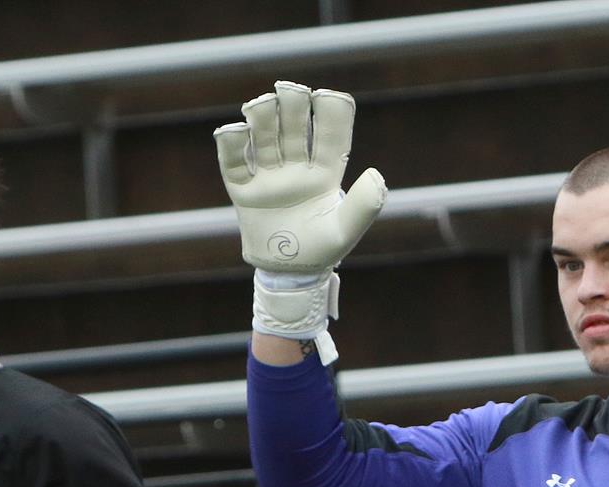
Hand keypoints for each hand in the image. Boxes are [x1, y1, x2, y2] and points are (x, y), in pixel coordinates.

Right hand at [215, 81, 386, 338]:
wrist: (288, 273)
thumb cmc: (321, 249)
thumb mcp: (345, 230)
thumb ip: (364, 206)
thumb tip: (376, 175)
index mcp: (327, 171)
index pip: (331, 132)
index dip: (330, 110)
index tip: (327, 97)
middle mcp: (297, 164)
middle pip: (294, 124)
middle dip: (292, 103)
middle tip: (289, 90)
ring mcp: (269, 174)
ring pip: (263, 134)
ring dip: (262, 115)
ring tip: (259, 106)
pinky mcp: (243, 187)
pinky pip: (233, 160)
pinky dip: (231, 143)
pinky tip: (234, 130)